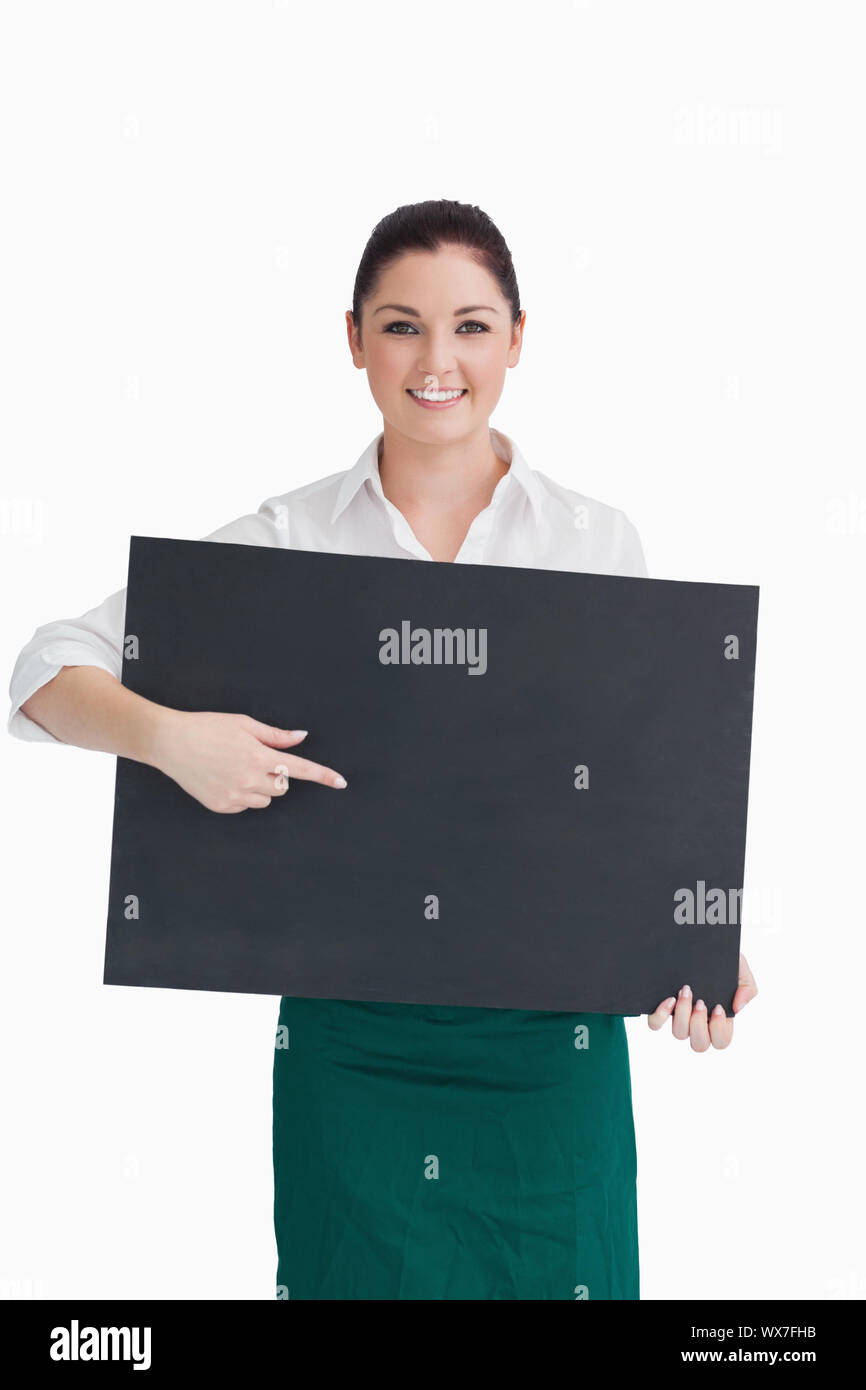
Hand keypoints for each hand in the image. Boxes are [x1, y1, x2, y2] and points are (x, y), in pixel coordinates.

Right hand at [149, 710, 347, 812]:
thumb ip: (275, 735)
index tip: (342, 782)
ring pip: (265, 800)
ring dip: (261, 788)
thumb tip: (302, 736)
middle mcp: (249, 779)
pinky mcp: (220, 806)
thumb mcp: (244, 724)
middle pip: (282, 787)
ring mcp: (234, 795)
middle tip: (256, 760)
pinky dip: (242, 796)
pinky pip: (244, 806)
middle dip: (277, 776)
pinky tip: (223, 778)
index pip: (299, 769)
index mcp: (258, 756)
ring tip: (236, 768)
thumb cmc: (207, 727)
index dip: (323, 775)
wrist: (169, 742)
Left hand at [646, 952, 757, 1050]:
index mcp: (719, 1018)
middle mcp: (698, 1021)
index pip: (721, 1041)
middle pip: (699, 1044)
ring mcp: (679, 1015)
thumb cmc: (720, 958)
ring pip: (679, 1033)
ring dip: (682, 1014)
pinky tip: (669, 999)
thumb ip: (748, 988)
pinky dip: (661, 1015)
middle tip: (701, 1002)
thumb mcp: (740, 968)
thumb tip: (737, 1009)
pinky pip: (656, 1023)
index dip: (719, 1030)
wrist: (697, 938)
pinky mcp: (662, 1006)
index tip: (718, 1007)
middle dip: (699, 1024)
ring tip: (685, 991)